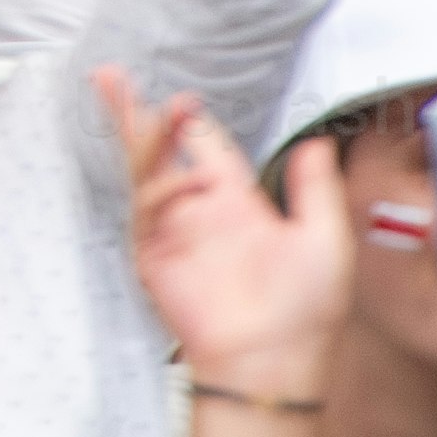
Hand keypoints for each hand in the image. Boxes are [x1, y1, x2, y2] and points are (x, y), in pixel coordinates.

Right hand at [101, 72, 348, 404]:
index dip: (189, 118)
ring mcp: (172, 231)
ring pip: (143, 171)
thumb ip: (315, 189)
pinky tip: (189, 184)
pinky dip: (163, 189)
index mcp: (236, 201)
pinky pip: (145, 209)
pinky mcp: (153, 256)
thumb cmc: (305, 309)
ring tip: (148, 107)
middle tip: (111, 77)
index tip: (178, 93)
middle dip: (132, 114)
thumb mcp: (325, 239)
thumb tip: (316, 142)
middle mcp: (198, 210)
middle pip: (156, 149)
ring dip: (143, 137)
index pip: (203, 146)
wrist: (271, 359)